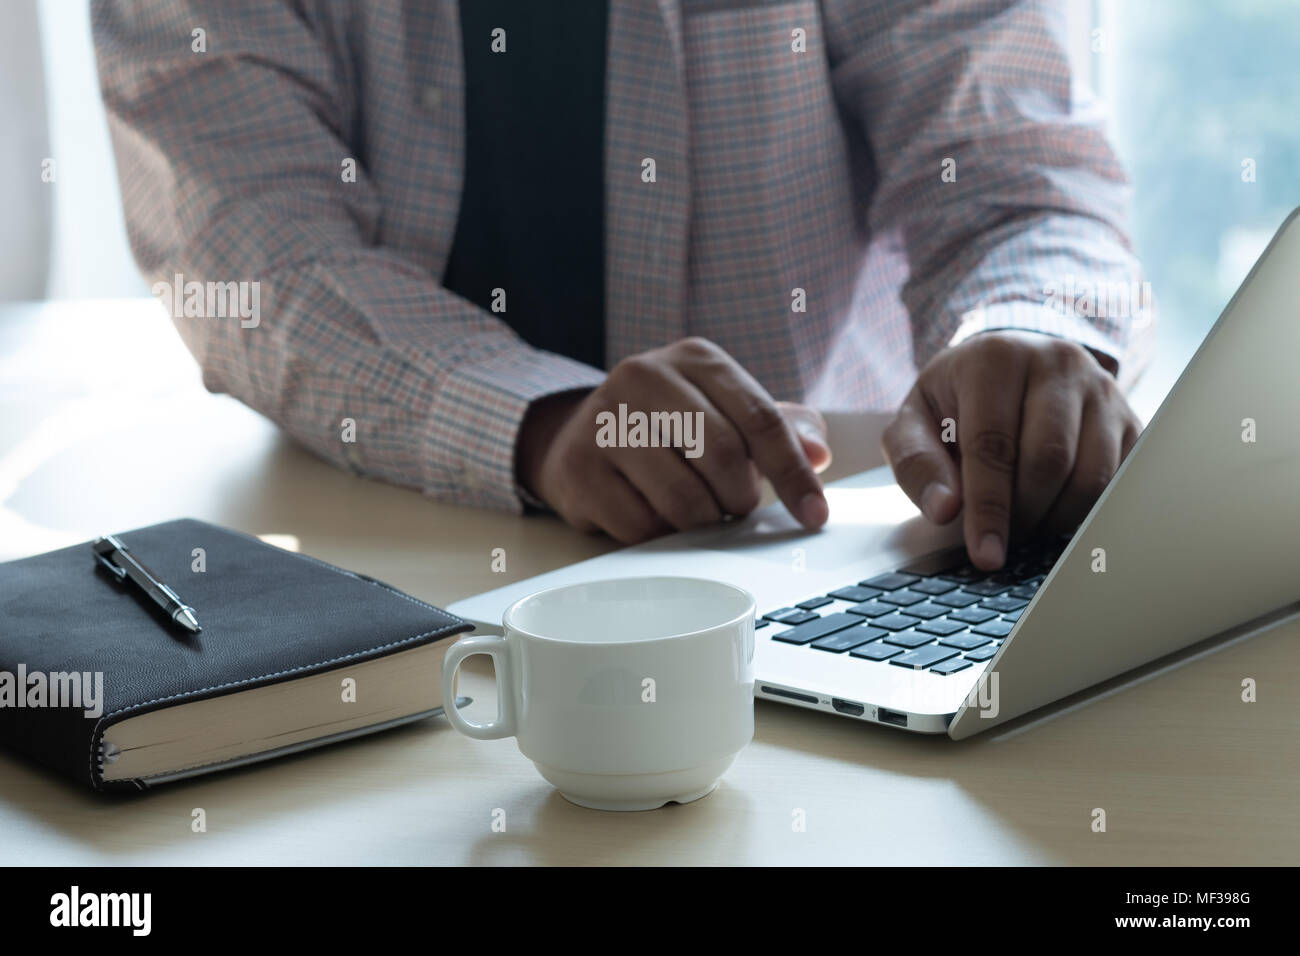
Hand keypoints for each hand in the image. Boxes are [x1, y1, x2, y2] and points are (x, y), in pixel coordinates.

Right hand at [516, 337, 830, 543]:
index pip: (760, 418)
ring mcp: (603, 420)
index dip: (794, 473)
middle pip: (722, 456)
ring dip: (702, 521)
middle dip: (740, 498)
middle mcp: (643, 376)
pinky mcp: (576, 468)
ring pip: (682, 498)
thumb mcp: (728, 411)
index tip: (814, 515)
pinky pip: (640, 525)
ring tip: (696, 510)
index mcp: (695, 358)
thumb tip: (819, 454)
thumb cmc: (672, 427)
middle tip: (735, 507)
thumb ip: (780, 428)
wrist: (583, 434)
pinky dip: (659, 534)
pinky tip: (653, 513)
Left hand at [881, 331, 1142, 569]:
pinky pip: (1123, 478)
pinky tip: (1059, 513)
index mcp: (996, 359)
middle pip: (1049, 461)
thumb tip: (945, 510)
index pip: (993, 446)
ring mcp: (1102, 389)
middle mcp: (1057, 363)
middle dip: (1024, 514)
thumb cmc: (955, 400)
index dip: (989, 508)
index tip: (985, 555)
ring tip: (1028, 521)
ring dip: (1058, 516)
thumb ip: (918, 464)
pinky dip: (1091, 510)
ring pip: (1093, 474)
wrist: (1005, 364)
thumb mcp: (914, 422)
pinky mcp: (1129, 417)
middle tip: (1004, 534)